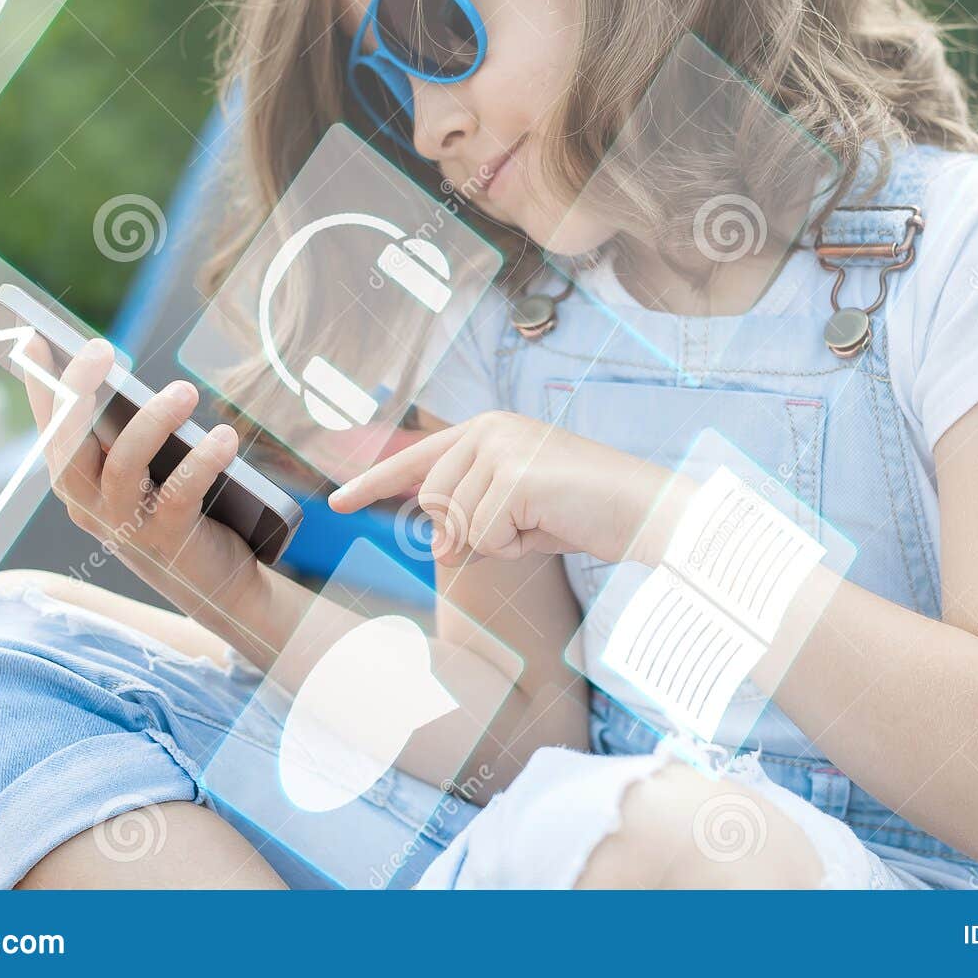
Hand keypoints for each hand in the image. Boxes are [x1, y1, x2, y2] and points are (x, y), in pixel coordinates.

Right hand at [22, 337, 264, 615]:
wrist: (214, 581)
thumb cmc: (176, 510)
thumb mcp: (147, 469)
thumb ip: (132, 433)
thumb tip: (136, 383)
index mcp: (76, 482)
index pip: (49, 427)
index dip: (39, 384)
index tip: (32, 337)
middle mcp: (88, 505)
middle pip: (68, 447)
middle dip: (78, 392)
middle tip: (102, 348)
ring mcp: (124, 526)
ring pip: (123, 467)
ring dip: (153, 422)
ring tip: (184, 390)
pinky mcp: (168, 539)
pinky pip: (180, 493)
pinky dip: (203, 461)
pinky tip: (224, 437)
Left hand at [327, 411, 692, 567]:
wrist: (641, 509)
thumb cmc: (584, 511)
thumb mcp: (516, 515)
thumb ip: (470, 521)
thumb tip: (440, 549)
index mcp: (486, 430)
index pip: (417, 461)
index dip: (374, 484)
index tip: (337, 502)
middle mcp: (488, 428)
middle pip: (432, 504)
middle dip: (469, 532)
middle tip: (523, 527)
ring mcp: (500, 447)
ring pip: (457, 524)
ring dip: (498, 540)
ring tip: (542, 519)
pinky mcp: (513, 473)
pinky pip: (484, 537)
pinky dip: (515, 547)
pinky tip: (550, 524)